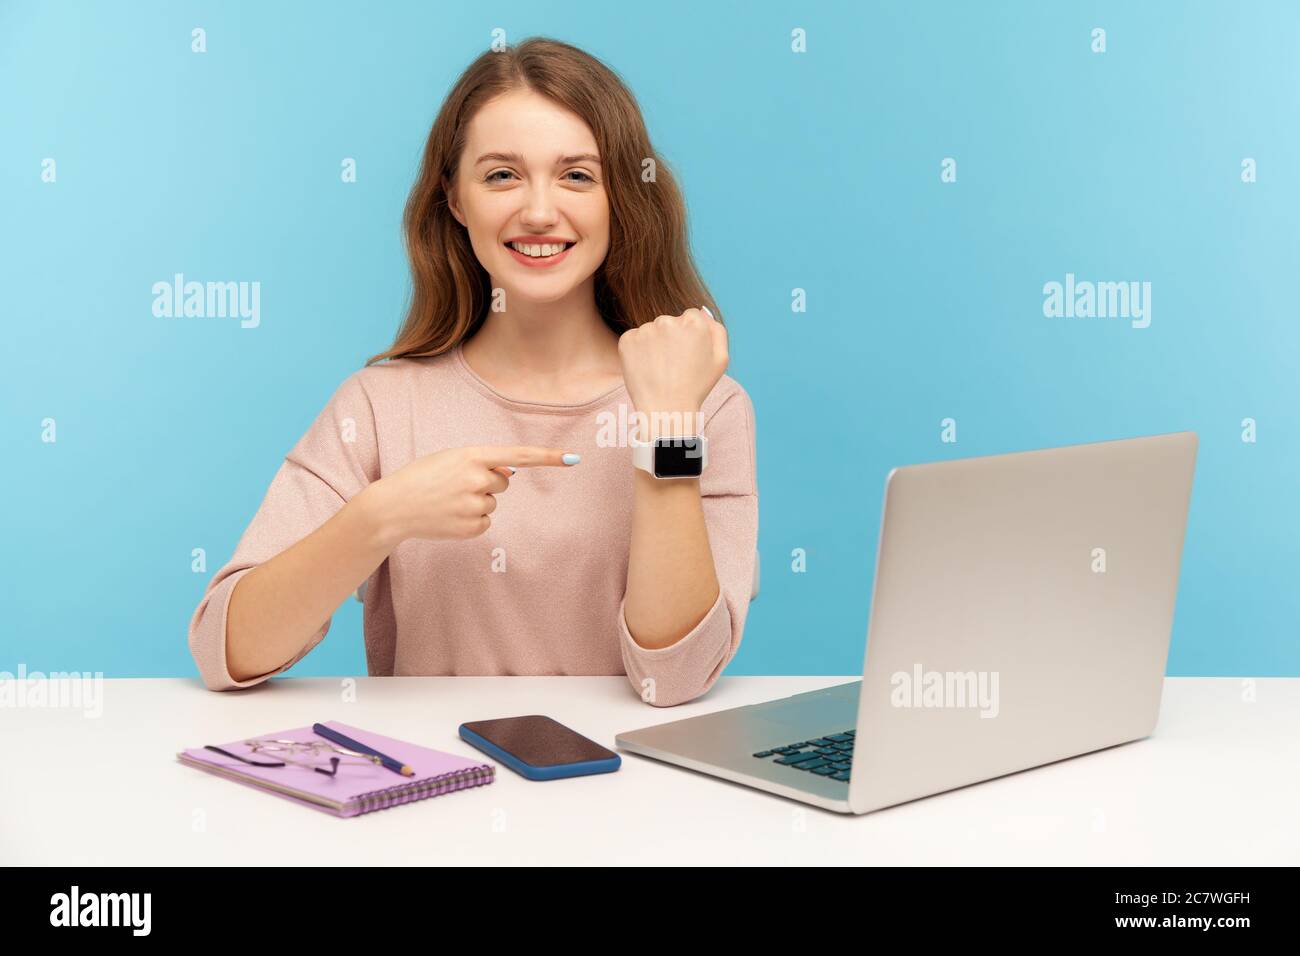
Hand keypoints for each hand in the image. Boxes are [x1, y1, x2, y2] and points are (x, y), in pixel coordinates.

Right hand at [361, 445, 574, 545]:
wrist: (392, 507)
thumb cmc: (421, 477)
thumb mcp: (449, 459)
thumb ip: (481, 462)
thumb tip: (509, 474)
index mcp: (472, 455)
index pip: (519, 455)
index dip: (548, 457)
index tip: (574, 458)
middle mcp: (477, 479)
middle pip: (504, 482)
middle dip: (486, 483)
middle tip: (455, 486)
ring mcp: (474, 505)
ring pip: (493, 503)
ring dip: (475, 502)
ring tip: (447, 501)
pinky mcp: (470, 528)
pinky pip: (485, 522)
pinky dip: (470, 520)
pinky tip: (449, 517)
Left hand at [617, 307, 727, 435]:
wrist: (666, 410)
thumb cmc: (696, 387)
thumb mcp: (720, 359)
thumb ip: (716, 330)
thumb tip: (703, 311)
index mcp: (694, 322)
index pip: (691, 316)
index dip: (690, 337)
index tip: (687, 355)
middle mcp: (669, 320)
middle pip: (670, 322)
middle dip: (671, 338)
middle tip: (673, 366)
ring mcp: (646, 330)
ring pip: (651, 331)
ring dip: (653, 345)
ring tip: (660, 370)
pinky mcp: (627, 340)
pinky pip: (634, 339)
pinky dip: (637, 351)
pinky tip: (646, 368)